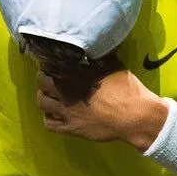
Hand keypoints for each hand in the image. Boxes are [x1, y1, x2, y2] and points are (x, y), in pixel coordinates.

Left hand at [36, 69, 167, 149]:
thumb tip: (94, 46)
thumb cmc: (127, 89)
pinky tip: (57, 114)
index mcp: (76, 74)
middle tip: (51, 80)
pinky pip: (49, 124)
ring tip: (53, 97)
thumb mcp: (114, 66)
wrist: (135, 116)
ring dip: (45, 97)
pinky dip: (49, 118)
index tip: (54, 66)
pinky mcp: (71, 128)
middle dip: (44, 79)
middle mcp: (66, 91)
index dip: (50, 65)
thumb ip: (98, 58)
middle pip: (41, 82)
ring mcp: (66, 111)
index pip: (51, 65)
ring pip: (41, 102)